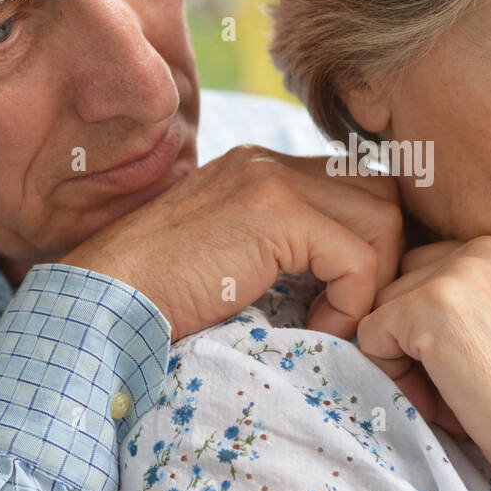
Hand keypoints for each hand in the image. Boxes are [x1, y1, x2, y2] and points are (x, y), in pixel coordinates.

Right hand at [60, 145, 402, 339]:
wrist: (104, 304)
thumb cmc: (161, 302)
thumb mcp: (233, 265)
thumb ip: (283, 254)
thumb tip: (346, 283)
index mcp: (261, 171)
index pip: (358, 188)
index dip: (373, 245)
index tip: (351, 300)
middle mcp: (270, 162)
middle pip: (383, 192)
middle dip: (387, 258)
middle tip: (354, 311)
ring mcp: (272, 180)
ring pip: (384, 219)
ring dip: (372, 282)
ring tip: (333, 322)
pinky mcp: (275, 213)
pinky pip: (359, 257)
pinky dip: (352, 302)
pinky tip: (317, 328)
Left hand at [356, 236, 490, 490]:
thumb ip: (482, 304)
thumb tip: (415, 316)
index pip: (432, 273)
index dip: (437, 330)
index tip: (470, 372)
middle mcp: (484, 247)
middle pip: (403, 286)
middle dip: (414, 339)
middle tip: (454, 390)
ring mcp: (457, 273)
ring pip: (383, 309)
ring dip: (403, 360)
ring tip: (451, 398)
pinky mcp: (431, 307)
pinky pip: (369, 334)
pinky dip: (391, 376)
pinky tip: (439, 401)